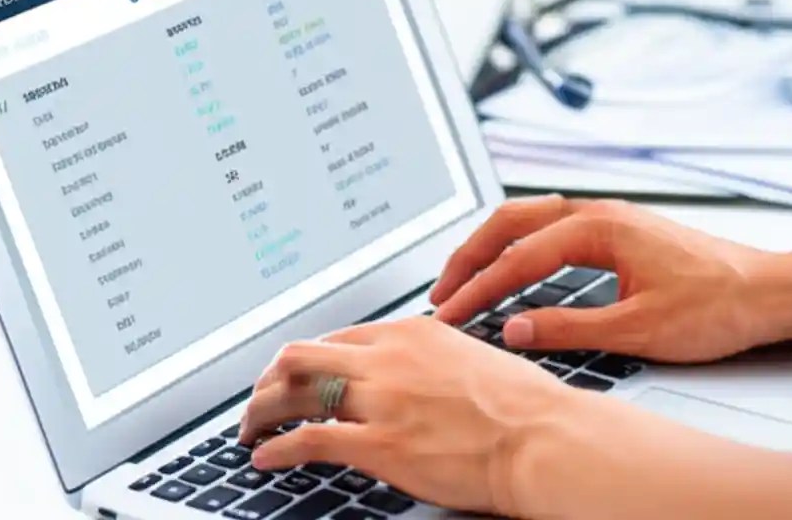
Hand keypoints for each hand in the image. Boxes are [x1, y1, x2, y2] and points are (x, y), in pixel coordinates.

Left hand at [238, 316, 575, 515]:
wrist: (542, 439)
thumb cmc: (524, 408)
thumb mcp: (473, 362)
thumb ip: (434, 363)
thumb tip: (417, 379)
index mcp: (413, 333)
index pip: (339, 337)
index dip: (308, 360)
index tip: (297, 376)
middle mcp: (388, 358)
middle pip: (302, 355)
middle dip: (270, 379)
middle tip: (260, 400)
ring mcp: (380, 400)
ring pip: (293, 392)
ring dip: (261, 411)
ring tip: (249, 430)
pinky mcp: (379, 444)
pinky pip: (307, 439)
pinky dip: (276, 449)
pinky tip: (264, 458)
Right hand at [431, 195, 791, 363]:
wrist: (770, 291)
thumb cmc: (718, 306)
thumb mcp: (637, 329)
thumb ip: (568, 328)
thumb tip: (515, 329)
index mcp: (599, 228)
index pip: (517, 258)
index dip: (477, 289)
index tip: (450, 313)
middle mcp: (600, 212)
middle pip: (511, 221)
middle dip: (469, 256)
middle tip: (442, 292)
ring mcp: (610, 216)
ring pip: (530, 218)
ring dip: (493, 246)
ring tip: (466, 278)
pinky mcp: (620, 229)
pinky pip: (552, 226)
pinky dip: (520, 244)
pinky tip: (515, 267)